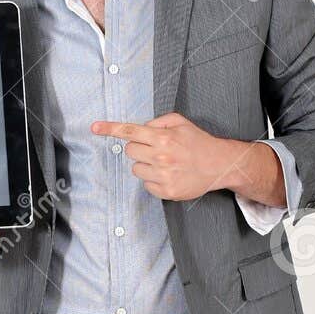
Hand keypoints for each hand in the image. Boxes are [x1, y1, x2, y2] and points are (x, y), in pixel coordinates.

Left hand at [91, 113, 225, 201]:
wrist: (219, 165)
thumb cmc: (198, 142)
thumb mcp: (180, 122)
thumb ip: (158, 123)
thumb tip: (141, 129)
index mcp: (163, 138)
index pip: (130, 131)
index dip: (110, 129)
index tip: (95, 128)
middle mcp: (161, 157)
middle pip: (130, 151)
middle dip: (138, 148)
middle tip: (155, 149)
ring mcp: (162, 176)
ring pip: (136, 169)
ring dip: (146, 165)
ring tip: (165, 164)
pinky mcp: (166, 191)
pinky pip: (146, 184)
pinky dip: (154, 180)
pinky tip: (169, 175)